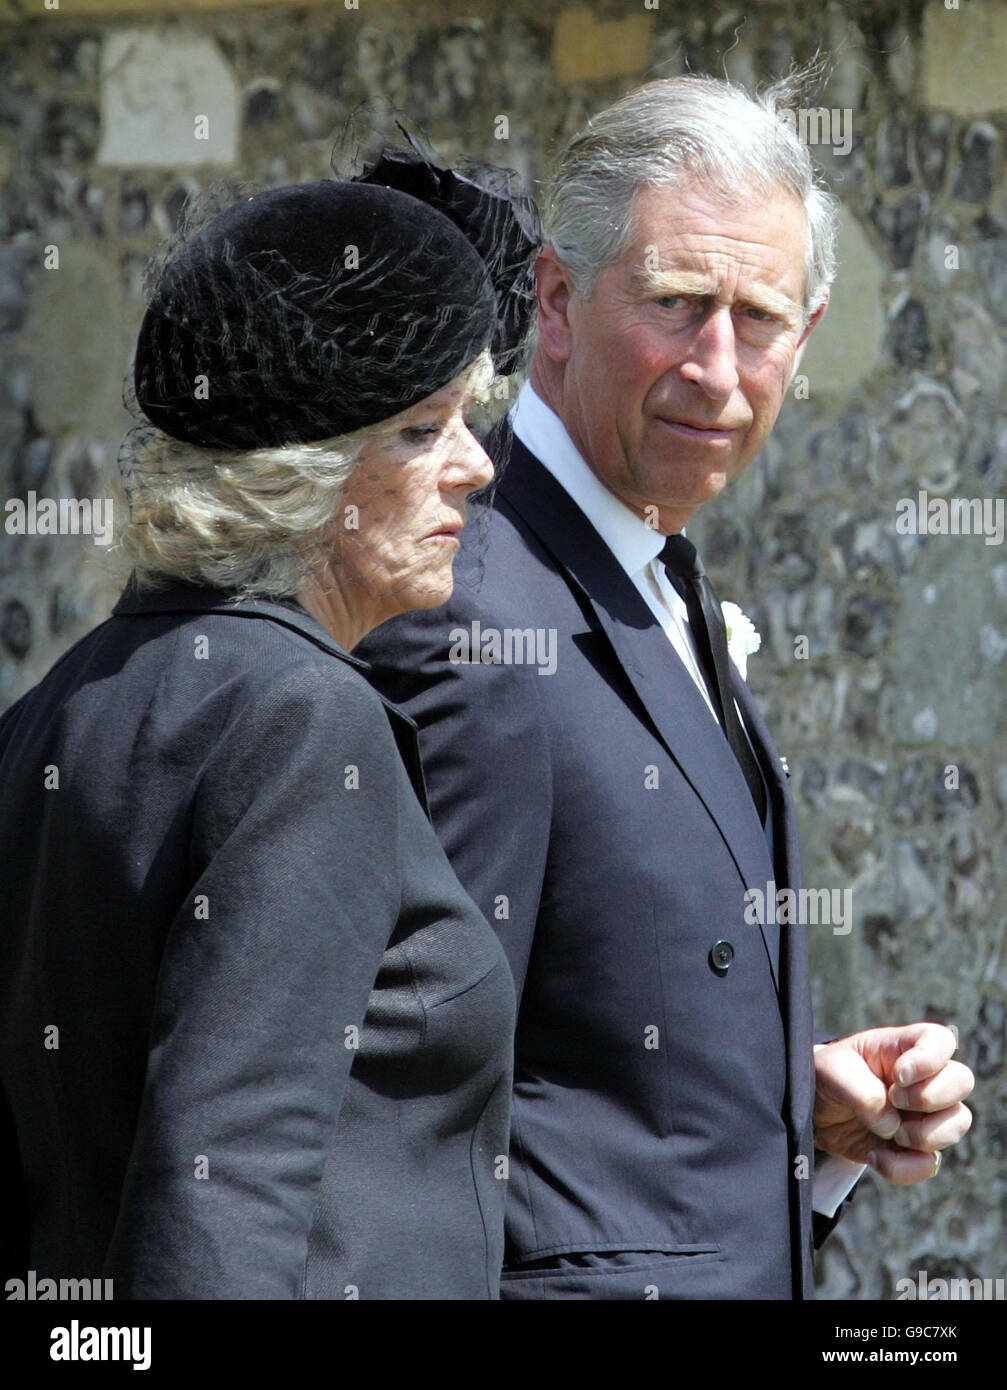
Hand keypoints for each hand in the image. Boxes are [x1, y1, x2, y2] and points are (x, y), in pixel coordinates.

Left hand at [813, 1023, 973, 1184]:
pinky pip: (930, 1164)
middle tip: (895, 1099)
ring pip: (958, 1123)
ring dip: (924, 1135)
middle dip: (931, 1097)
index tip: (899, 1075)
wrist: (817, 1113)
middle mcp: (924, 1079)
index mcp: (902, 1048)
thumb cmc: (829, 1077)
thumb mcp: (832, 1072)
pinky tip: (875, 1156)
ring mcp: (925, 1115)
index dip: (930, 1058)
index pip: (940, 1040)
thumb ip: (861, 1091)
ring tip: (889, 1132)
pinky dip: (904, 1168)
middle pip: (962, 1080)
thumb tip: (892, 1125)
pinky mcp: (916, 1149)